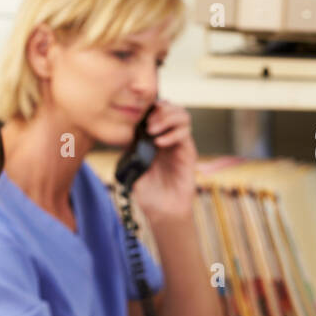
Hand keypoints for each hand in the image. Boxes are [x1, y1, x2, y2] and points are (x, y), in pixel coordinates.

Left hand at [131, 100, 197, 222]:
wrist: (162, 210)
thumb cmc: (146, 191)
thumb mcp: (131, 167)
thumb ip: (131, 149)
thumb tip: (127, 131)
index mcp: (153, 137)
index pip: (155, 110)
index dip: (150, 106)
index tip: (139, 111)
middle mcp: (167, 136)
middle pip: (171, 107)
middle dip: (159, 110)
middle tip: (148, 124)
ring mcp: (179, 144)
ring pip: (182, 115)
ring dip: (168, 118)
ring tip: (154, 131)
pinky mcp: (188, 153)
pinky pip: (185, 134)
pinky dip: (173, 134)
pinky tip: (160, 143)